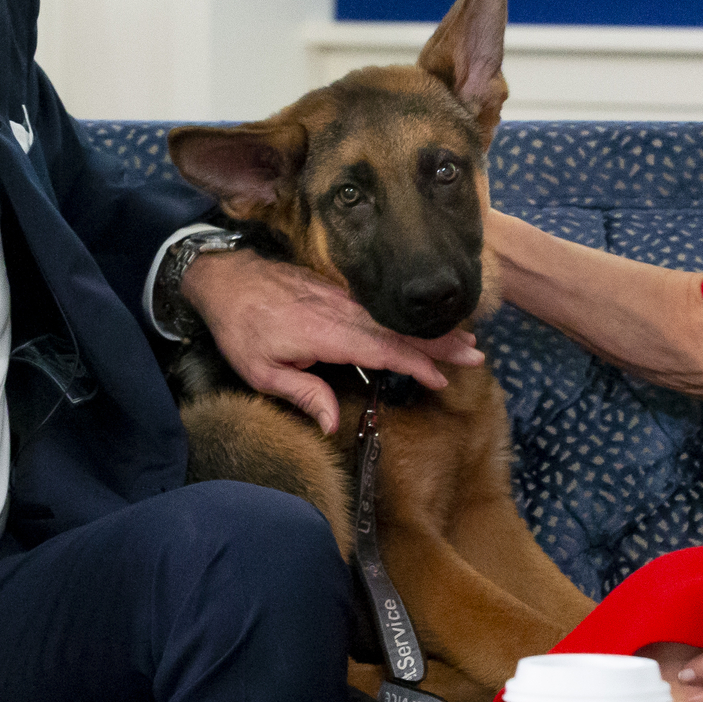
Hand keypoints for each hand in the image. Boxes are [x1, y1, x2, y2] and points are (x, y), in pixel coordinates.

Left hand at [180, 249, 483, 433]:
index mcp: (324, 334)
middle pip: (397, 330)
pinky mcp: (338, 293)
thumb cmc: (240, 328)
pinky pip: (380, 308)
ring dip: (429, 329)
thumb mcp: (260, 371)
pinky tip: (424, 326)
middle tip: (476, 353)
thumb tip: (333, 423)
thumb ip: (301, 394)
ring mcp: (341, 300)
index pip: (379, 349)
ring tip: (466, 340)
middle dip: (438, 342)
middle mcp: (340, 313)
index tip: (442, 376)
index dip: (413, 363)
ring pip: (393, 317)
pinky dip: (406, 319)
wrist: (226, 278)